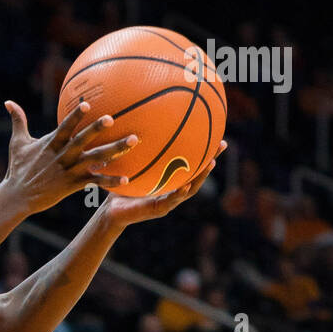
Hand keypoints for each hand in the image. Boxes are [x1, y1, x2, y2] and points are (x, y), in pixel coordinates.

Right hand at [2, 99, 136, 215]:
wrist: (18, 196)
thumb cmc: (18, 168)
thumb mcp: (17, 143)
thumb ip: (18, 120)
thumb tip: (8, 102)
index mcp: (51, 143)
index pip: (65, 126)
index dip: (75, 116)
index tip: (87, 104)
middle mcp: (62, 155)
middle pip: (82, 140)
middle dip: (97, 129)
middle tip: (112, 118)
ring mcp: (69, 170)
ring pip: (95, 158)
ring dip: (115, 150)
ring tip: (133, 141)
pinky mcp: (73, 185)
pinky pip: (95, 181)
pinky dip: (110, 181)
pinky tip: (126, 179)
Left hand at [101, 141, 226, 225]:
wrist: (111, 211)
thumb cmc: (121, 187)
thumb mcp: (132, 164)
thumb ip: (141, 149)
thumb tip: (140, 120)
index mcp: (170, 181)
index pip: (191, 164)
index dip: (204, 151)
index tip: (216, 135)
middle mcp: (172, 191)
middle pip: (197, 174)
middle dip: (210, 159)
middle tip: (222, 144)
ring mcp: (167, 202)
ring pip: (190, 189)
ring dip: (201, 176)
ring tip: (210, 163)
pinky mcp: (157, 210)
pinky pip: (171, 201)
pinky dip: (179, 194)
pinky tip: (186, 185)